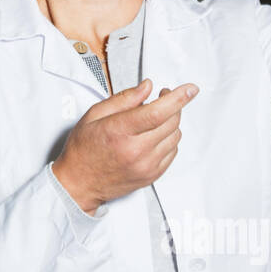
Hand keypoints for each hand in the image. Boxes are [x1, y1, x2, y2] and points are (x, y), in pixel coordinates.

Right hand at [52, 79, 197, 215]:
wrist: (79, 184)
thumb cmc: (83, 149)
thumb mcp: (94, 115)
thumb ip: (123, 99)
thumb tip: (147, 87)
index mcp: (120, 132)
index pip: (157, 112)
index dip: (178, 98)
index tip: (191, 89)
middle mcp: (136, 151)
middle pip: (171, 122)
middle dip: (173, 105)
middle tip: (162, 96)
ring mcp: (147, 166)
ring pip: (175, 136)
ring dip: (170, 122)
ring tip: (154, 118)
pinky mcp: (152, 176)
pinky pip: (173, 151)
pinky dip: (168, 139)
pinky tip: (154, 135)